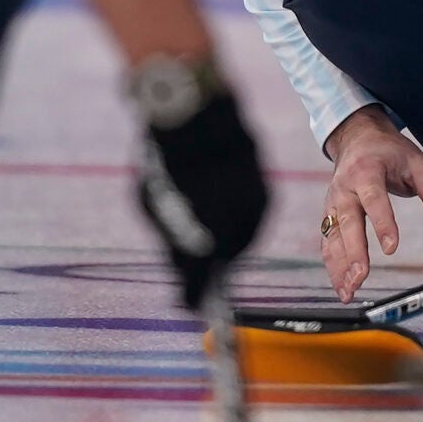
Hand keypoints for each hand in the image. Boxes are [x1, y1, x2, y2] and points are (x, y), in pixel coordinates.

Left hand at [134, 90, 267, 310]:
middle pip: (225, 262)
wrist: (198, 118)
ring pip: (243, 240)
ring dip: (228, 240)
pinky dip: (239, 218)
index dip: (191, 295)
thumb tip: (181, 266)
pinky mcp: (267, 198)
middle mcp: (236, 236)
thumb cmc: (166, 164)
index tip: (187, 303)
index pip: (198, 285)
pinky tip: (224, 206)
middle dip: (211, 264)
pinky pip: (253, 220)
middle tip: (197, 261)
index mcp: (204, 244)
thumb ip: (171, 242)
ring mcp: (255, 217)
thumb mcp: (154, 208)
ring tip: (211, 229)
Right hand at [320, 106, 422, 300]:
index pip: (374, 199)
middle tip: (361, 276)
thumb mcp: (416, 162)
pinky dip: (333, 267)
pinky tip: (341, 286)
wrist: (356, 139)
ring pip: (333, 238)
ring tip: (349, 292)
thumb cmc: (387, 151)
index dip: (382, 223)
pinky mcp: (329, 217)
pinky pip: (329, 244)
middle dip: (354, 252)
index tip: (391, 247)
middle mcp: (345, 189)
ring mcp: (333, 204)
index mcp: (366, 171)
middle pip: (348, 223)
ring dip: (339, 267)